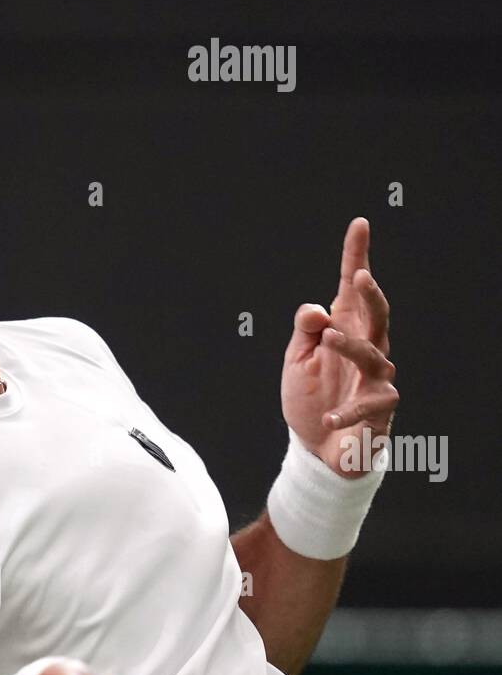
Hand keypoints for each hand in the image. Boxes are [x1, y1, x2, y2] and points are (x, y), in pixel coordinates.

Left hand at [280, 217, 399, 476]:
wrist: (318, 450)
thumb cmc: (310, 398)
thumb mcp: (296, 361)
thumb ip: (304, 332)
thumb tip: (316, 309)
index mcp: (344, 330)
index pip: (351, 289)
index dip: (356, 257)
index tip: (359, 225)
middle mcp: (366, 349)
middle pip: (375, 315)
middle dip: (371, 294)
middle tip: (361, 277)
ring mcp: (376, 380)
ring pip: (374, 354)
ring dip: (351, 346)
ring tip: (329, 339)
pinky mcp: (378, 411)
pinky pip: (366, 406)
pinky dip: (345, 410)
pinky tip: (326, 414)